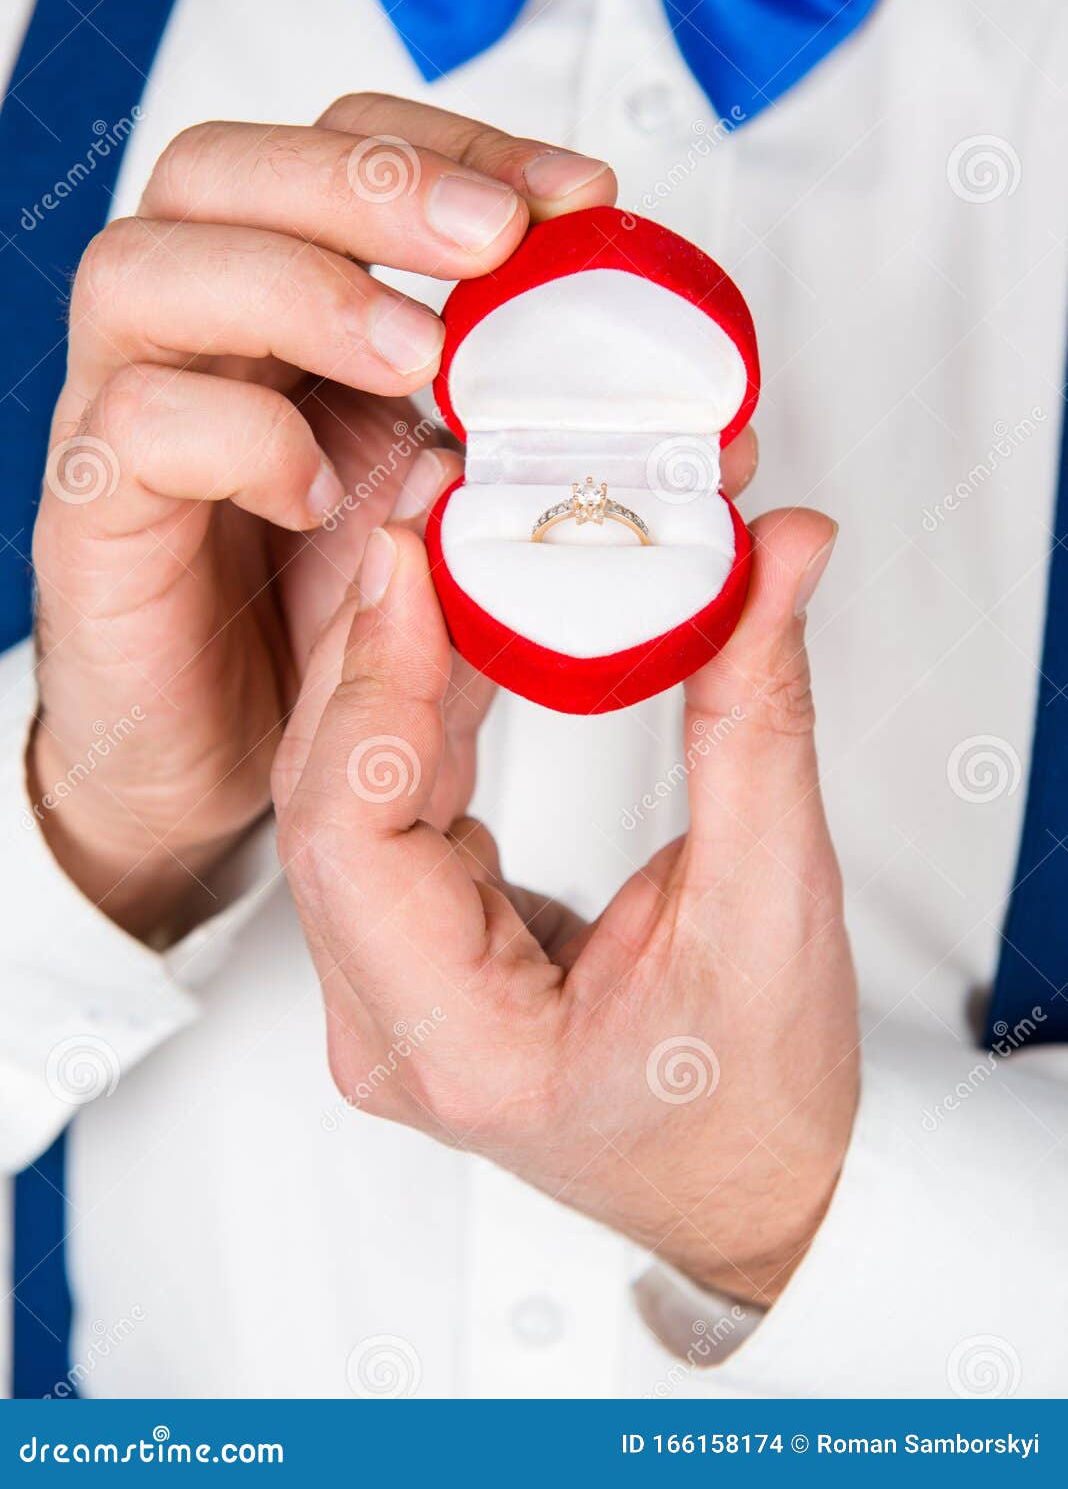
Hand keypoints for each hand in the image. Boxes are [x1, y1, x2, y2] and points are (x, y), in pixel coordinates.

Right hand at [30, 95, 616, 940]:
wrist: (213, 753)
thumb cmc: (317, 618)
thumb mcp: (454, 517)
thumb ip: (538, 460)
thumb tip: (701, 440)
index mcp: (280, 300)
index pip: (337, 149)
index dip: (455, 146)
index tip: (577, 196)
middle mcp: (190, 332)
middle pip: (220, 168)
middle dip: (374, 182)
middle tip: (496, 241)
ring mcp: (123, 410)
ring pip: (143, 269)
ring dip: (302, 288)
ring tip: (418, 359)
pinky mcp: (93, 512)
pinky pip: (135, 424)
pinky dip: (241, 438)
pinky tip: (319, 494)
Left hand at [273, 475, 856, 1304]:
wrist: (752, 1181)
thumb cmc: (755, 1095)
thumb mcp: (771, 903)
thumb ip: (757, 716)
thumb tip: (776, 554)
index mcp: (455, 1047)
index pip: (351, 841)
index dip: (372, 683)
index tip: (412, 558)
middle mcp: (389, 1022)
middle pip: (329, 796)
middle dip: (378, 638)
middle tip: (434, 508)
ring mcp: (387, 986)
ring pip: (346, 786)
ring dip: (396, 657)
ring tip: (449, 540)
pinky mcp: (410, 943)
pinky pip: (385, 800)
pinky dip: (419, 703)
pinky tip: (458, 625)